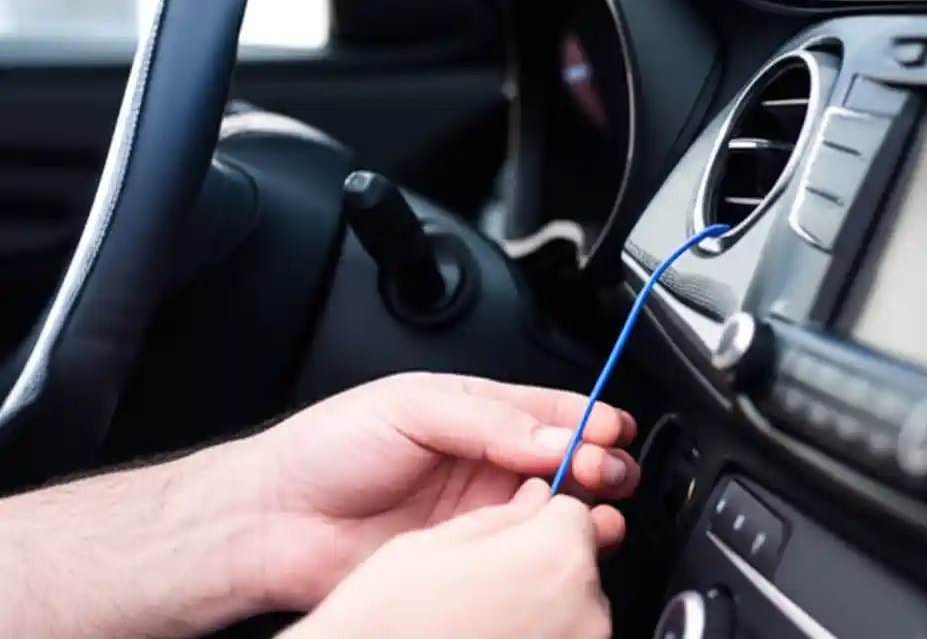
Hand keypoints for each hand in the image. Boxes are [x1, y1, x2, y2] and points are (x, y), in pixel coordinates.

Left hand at [235, 373, 639, 610]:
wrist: (274, 522)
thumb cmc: (326, 450)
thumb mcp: (410, 407)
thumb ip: (487, 419)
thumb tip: (554, 433)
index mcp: (476, 414)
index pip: (552, 410)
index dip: (589, 419)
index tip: (610, 432)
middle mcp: (486, 463)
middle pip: (567, 460)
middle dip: (599, 461)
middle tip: (602, 469)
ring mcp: (480, 513)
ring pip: (556, 509)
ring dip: (588, 507)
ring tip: (597, 507)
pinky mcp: (471, 560)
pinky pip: (525, 554)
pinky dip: (554, 549)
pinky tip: (562, 542)